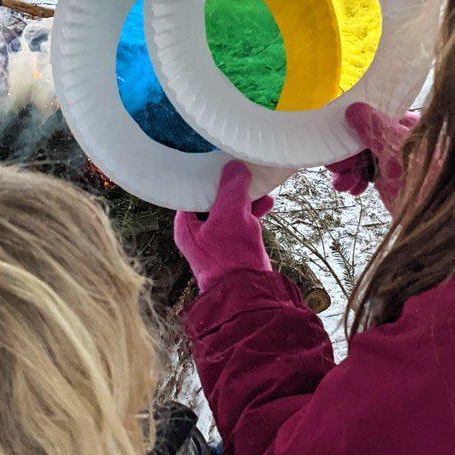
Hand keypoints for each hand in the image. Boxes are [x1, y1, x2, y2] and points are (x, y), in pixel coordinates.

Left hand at [174, 162, 273, 292]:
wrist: (249, 292)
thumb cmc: (232, 256)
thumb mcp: (231, 214)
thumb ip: (232, 189)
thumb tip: (235, 167)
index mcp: (186, 225)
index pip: (192, 192)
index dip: (206, 177)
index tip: (217, 162)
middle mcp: (197, 233)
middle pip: (212, 199)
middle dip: (229, 186)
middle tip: (241, 170)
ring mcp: (214, 241)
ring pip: (228, 210)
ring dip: (244, 198)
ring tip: (258, 185)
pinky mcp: (232, 247)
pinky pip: (240, 222)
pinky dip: (252, 212)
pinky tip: (267, 202)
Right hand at [328, 103, 419, 209]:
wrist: (435, 219)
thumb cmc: (426, 181)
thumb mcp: (397, 149)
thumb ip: (375, 128)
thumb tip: (355, 109)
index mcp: (407, 126)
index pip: (375, 116)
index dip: (354, 123)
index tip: (338, 131)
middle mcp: (399, 142)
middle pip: (364, 138)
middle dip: (347, 152)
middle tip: (336, 166)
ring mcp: (393, 162)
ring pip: (361, 158)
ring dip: (347, 169)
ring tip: (342, 183)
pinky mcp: (389, 181)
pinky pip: (365, 174)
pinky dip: (355, 180)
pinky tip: (352, 188)